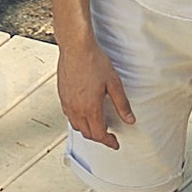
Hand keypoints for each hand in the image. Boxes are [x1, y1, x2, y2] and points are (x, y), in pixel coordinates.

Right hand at [54, 30, 127, 147]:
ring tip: (97, 126)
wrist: (76, 48)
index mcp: (90, 108)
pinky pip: (69, 116)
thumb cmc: (93, 61)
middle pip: (87, 133)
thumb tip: (129, 119)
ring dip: (88, 130)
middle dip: (99, 137)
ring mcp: (67, 103)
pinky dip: (78, 121)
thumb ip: (122, 104)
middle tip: (109, 136)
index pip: (99, 134)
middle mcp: (76, 108)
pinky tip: (84, 113)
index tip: (114, 143)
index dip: (109, 142)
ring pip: (77, 126)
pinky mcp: (62, 96)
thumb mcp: (114, 84)